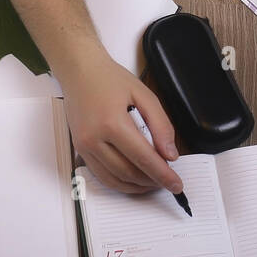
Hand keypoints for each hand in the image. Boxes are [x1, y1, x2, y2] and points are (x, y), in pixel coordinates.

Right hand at [58, 54, 181, 194]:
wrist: (80, 71)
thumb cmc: (110, 79)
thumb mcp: (144, 95)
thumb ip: (160, 125)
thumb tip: (170, 154)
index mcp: (112, 123)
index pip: (143, 158)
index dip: (163, 175)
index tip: (176, 184)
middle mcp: (94, 138)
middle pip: (128, 172)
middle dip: (151, 181)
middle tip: (167, 180)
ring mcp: (84, 146)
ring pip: (114, 179)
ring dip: (136, 186)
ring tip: (152, 182)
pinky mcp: (80, 149)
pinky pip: (101, 175)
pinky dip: (119, 182)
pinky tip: (133, 179)